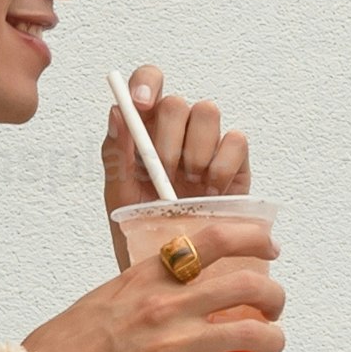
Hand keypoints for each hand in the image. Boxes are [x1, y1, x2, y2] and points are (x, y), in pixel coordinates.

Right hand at [23, 232, 280, 351]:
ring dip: (273, 344)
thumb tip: (177, 288)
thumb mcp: (106, 297)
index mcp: (147, 277)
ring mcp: (173, 345)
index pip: (213, 238)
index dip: (253, 237)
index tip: (270, 246)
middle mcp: (166, 305)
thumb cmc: (65, 346)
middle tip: (273, 309)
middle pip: (249, 286)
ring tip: (268, 349)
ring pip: (255, 336)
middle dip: (275, 297)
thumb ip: (146, 288)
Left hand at [96, 67, 247, 218]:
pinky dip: (221, 166)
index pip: (148, 83)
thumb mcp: (119, 196)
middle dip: (166, 138)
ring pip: (207, 112)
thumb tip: (116, 112)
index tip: (140, 105)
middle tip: (164, 172)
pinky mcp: (235, 161)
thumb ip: (115, 153)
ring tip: (189, 185)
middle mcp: (177, 131)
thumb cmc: (144, 231)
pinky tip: (210, 192)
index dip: (145, 83)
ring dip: (194, 151)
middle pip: (176, 101)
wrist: (178, 268)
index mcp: (144, 131)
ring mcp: (208, 143)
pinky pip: (235, 140)